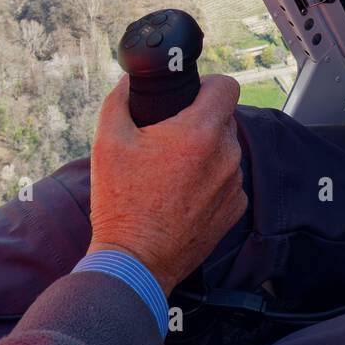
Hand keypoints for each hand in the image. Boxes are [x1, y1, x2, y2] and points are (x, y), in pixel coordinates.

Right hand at [87, 74, 246, 295]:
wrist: (135, 263)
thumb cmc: (121, 202)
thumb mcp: (108, 142)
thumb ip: (120, 100)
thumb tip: (129, 80)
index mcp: (200, 132)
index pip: (226, 86)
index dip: (208, 85)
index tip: (191, 94)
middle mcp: (226, 154)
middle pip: (223, 118)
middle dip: (200, 121)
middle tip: (169, 138)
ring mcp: (234, 183)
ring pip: (226, 150)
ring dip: (206, 152)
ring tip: (172, 171)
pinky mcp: (236, 208)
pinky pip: (228, 179)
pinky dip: (211, 180)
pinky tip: (183, 194)